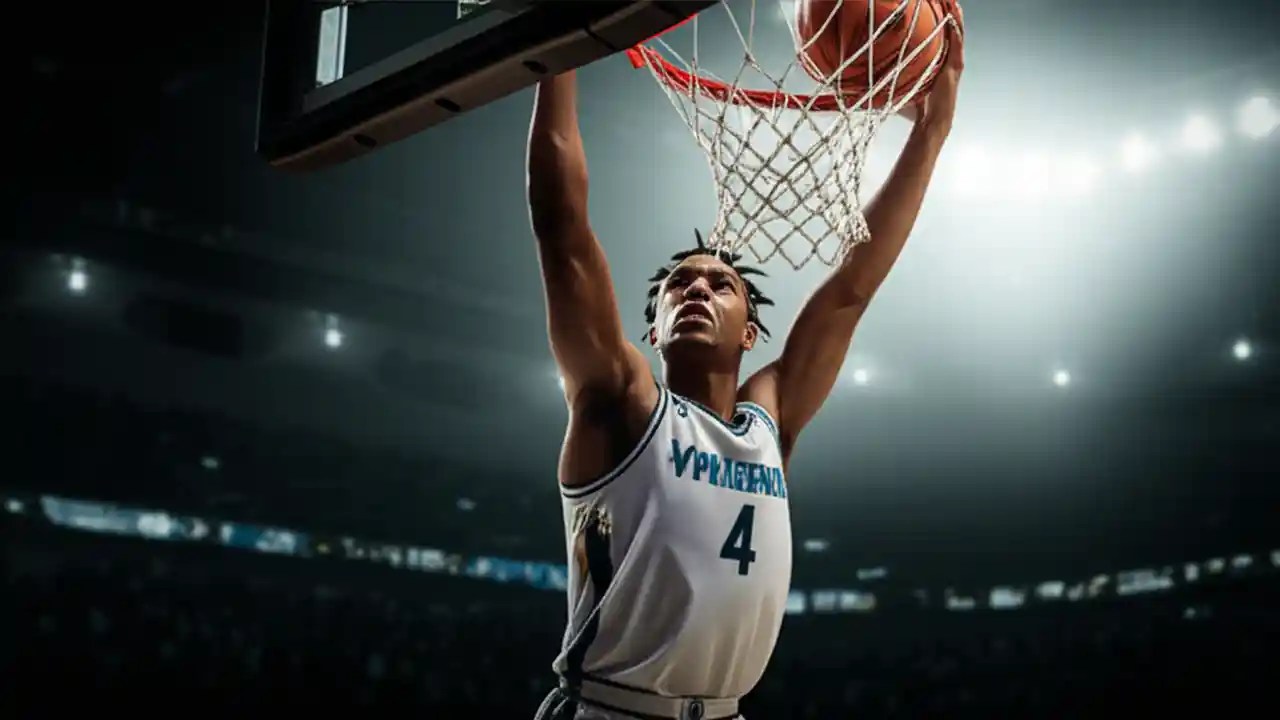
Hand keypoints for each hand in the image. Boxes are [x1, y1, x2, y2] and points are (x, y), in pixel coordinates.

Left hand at [905, 4, 964, 135]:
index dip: (942, 20)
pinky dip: (956, 30)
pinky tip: (953, 18)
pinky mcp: (955, 68)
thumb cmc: (919, 105)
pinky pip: (957, 44)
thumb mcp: (908, 82)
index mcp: (940, 61)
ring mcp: (954, 63)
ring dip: (955, 17)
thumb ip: (900, 72)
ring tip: (954, 2)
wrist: (932, 121)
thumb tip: (877, 67)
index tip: (937, 5)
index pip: (943, 35)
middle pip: (953, 30)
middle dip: (950, 13)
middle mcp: (950, 59)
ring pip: (957, 34)